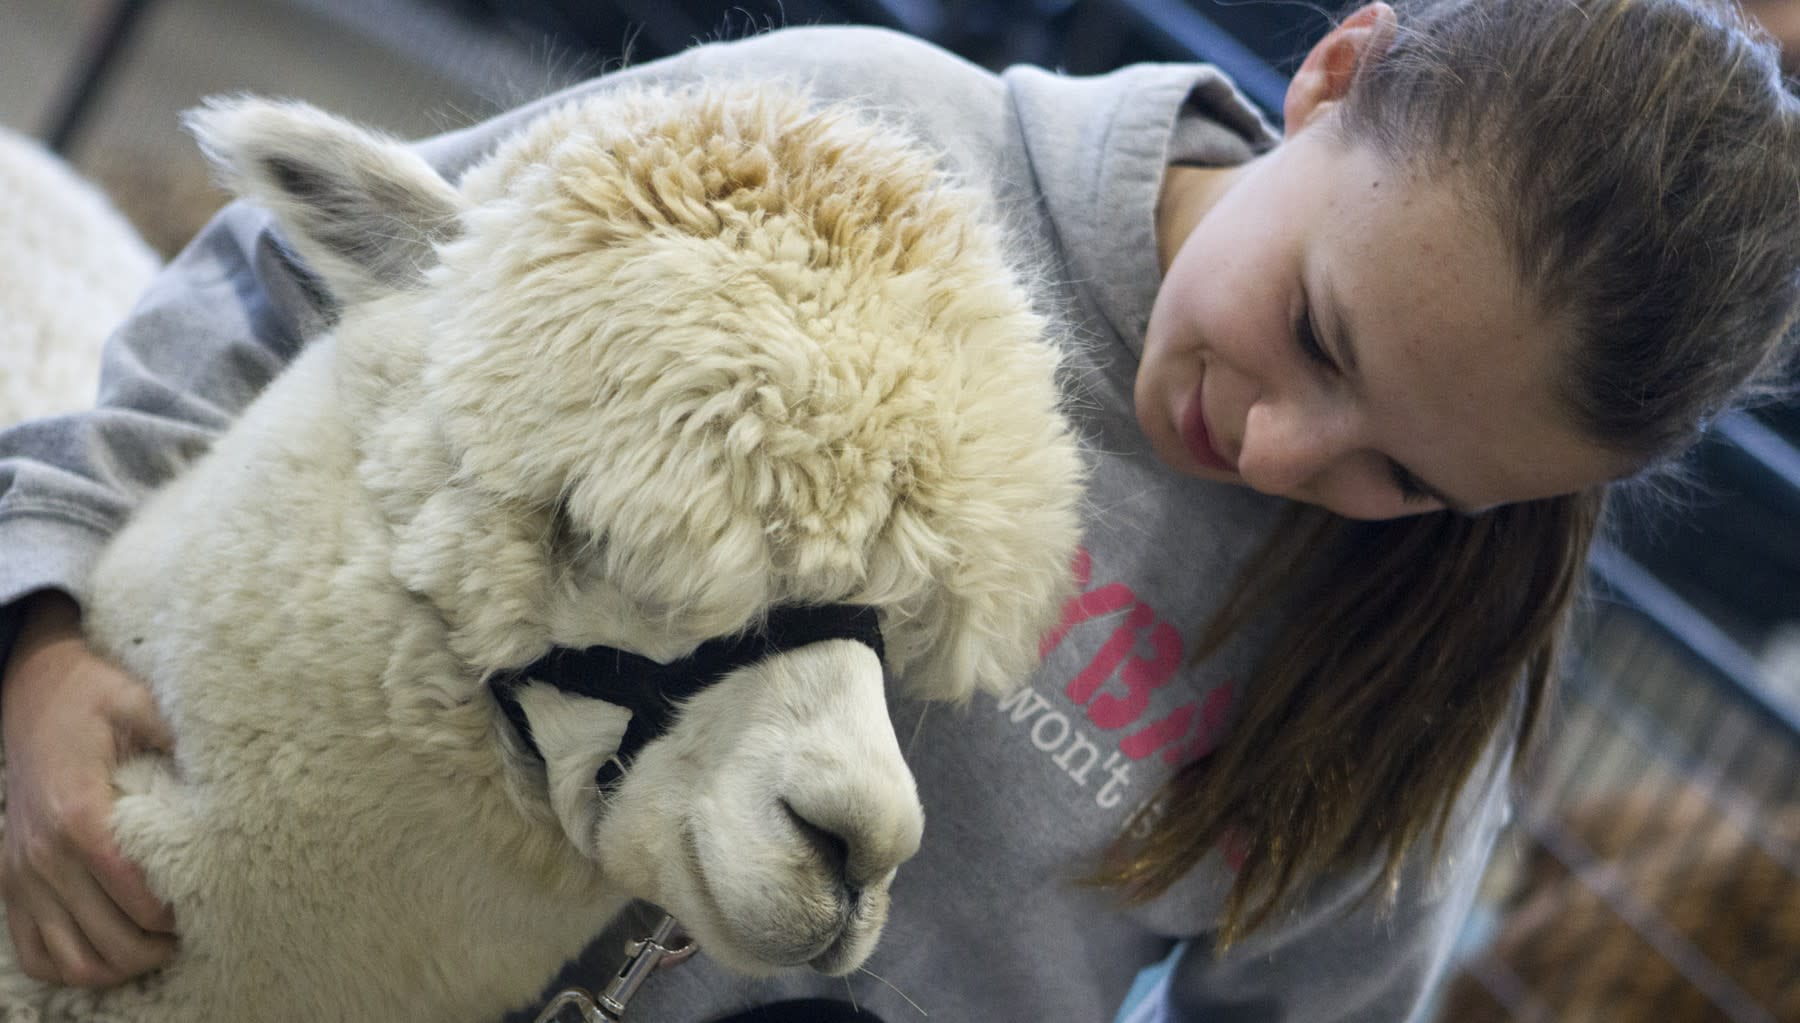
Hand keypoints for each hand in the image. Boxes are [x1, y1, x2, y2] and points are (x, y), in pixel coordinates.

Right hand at [1, 591, 176, 985]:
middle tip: (199, 931)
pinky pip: (37, 954)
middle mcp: (42, 856)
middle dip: (160, 947)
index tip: (214, 903)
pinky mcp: (11, 885)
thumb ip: (177, 730)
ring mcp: (21, 877)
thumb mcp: (138, 700)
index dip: (179, 912)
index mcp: (78, 815)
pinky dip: (75, 966)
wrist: (31, 691)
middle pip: (110, 938)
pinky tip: (114, 951)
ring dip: (122, 965)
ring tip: (164, 946)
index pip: (135, 896)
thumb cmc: (91, 697)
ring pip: (73, 959)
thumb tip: (231, 761)